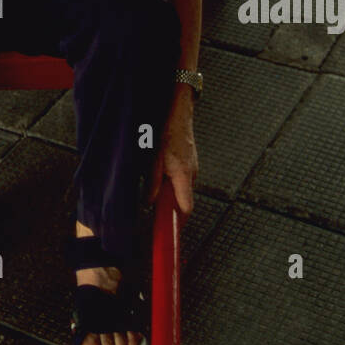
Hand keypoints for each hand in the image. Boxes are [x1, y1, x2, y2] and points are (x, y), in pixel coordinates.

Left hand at [145, 91, 197, 215]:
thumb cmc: (167, 133)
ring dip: (171, 192)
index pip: (186, 209)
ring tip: (157, 183)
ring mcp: (193, 168)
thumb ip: (153, 184)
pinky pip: (183, 179)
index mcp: (184, 177)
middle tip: (157, 208)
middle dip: (171, 207)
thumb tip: (150, 203)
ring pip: (183, 189)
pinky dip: (174, 182)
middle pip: (184, 201)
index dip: (179, 222)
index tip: (170, 230)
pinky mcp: (191, 162)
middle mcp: (192, 175)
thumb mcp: (154, 160)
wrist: (179, 113)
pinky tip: (163, 171)